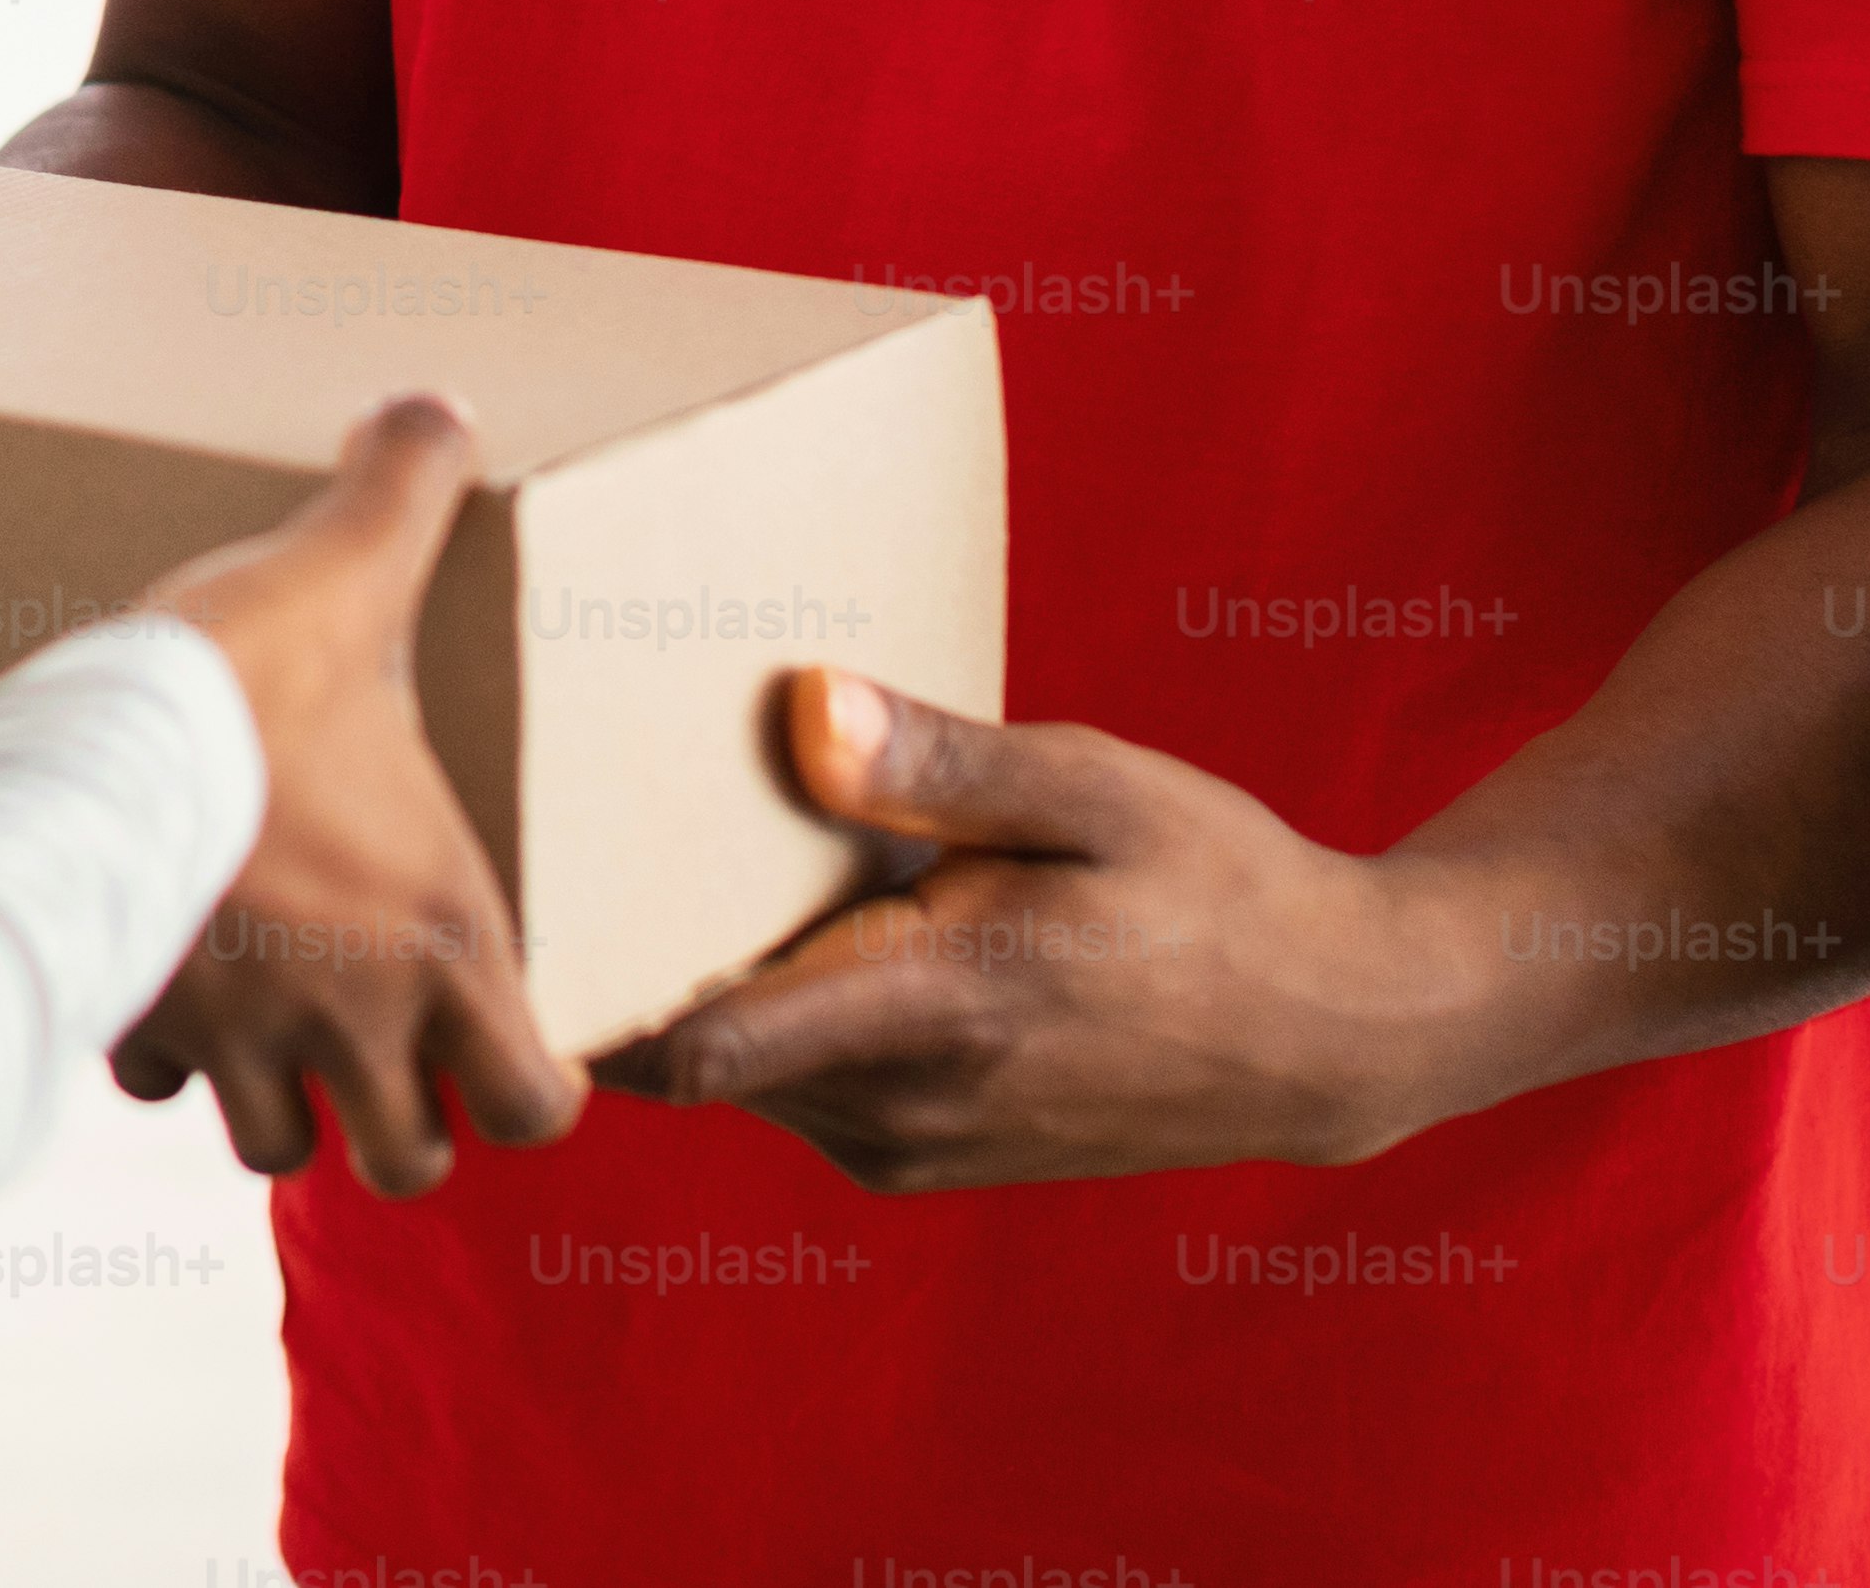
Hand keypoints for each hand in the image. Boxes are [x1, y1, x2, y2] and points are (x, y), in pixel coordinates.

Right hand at [116, 395, 586, 1196]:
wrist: (92, 748)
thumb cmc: (252, 681)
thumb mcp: (346, 576)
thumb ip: (402, 493)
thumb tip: (442, 401)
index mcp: (449, 940)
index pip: (537, 1111)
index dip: (524, 1087)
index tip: (496, 1044)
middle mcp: (359, 1020)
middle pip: (409, 1169)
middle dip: (395, 1123)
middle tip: (378, 1048)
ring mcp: (246, 1040)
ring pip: (276, 1155)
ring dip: (277, 1108)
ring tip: (271, 1033)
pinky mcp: (141, 1025)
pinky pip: (153, 1089)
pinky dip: (161, 1059)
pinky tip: (160, 987)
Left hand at [594, 671, 1486, 1186]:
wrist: (1333, 1033)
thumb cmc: (1217, 884)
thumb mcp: (1094, 788)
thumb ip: (941, 762)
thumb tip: (803, 710)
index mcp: (935, 1008)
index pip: (699, 1047)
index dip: (593, 990)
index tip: (536, 899)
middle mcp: (904, 1105)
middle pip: (690, 1054)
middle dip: (634, 965)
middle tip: (580, 839)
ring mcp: (914, 1147)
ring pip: (741, 1075)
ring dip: (711, 991)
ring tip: (687, 862)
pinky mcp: (927, 1158)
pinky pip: (799, 1089)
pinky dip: (778, 1020)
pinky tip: (801, 924)